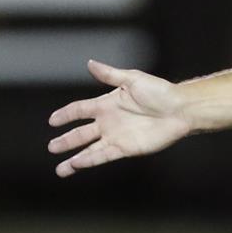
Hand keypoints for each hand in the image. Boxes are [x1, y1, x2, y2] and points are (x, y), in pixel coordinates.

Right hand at [47, 60, 195, 176]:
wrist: (180, 110)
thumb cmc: (160, 92)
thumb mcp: (132, 79)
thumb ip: (109, 74)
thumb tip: (90, 63)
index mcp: (107, 104)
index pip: (79, 110)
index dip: (66, 115)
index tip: (52, 120)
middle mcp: (109, 122)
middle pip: (81, 133)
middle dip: (66, 141)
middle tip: (52, 147)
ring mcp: (116, 137)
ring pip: (89, 149)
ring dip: (74, 159)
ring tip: (61, 169)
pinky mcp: (126, 148)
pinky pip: (103, 155)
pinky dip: (89, 160)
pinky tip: (77, 165)